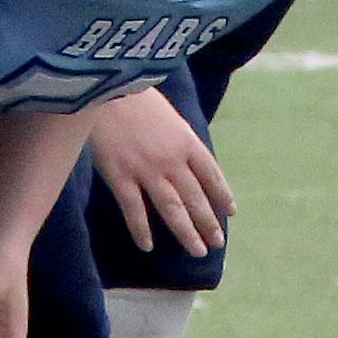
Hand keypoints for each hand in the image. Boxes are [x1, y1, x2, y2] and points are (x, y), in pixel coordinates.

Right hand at [91, 88, 231, 255]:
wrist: (106, 86)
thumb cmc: (134, 95)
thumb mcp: (168, 115)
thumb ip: (178, 140)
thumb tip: (187, 161)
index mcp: (187, 142)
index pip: (212, 175)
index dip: (222, 195)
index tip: (230, 212)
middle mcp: (172, 160)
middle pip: (196, 199)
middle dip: (209, 223)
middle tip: (217, 243)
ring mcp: (147, 170)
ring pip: (173, 210)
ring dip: (187, 233)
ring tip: (198, 251)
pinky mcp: (120, 176)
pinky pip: (134, 211)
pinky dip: (141, 231)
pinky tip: (147, 246)